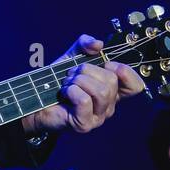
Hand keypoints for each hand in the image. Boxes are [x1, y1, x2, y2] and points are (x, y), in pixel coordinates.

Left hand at [21, 34, 145, 136]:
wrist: (34, 99)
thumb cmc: (55, 81)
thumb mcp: (72, 56)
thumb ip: (85, 44)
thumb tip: (97, 44)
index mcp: (112, 91)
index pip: (135, 85)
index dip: (124, 71)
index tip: (105, 64)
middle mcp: (108, 106)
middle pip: (112, 81)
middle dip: (86, 71)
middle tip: (71, 75)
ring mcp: (97, 117)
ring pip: (101, 91)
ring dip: (78, 81)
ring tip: (67, 84)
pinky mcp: (84, 124)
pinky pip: (84, 101)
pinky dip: (71, 91)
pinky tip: (64, 94)